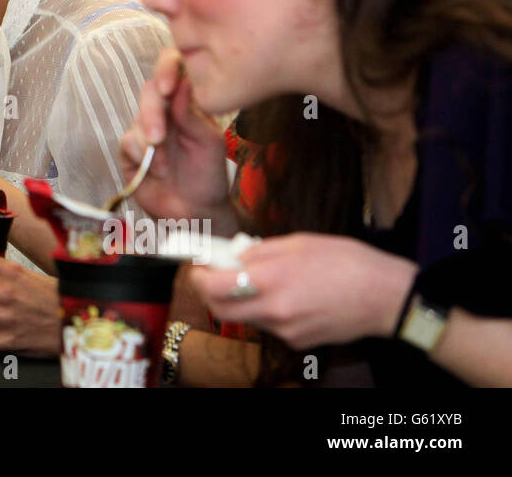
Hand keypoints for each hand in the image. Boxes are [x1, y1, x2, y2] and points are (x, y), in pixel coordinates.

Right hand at [118, 47, 232, 226]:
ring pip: (136, 119)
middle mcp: (165, 111)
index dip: (167, 68)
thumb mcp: (208, 143)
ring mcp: (145, 128)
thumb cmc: (208, 175)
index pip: (174, 70)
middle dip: (151, 114)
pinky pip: (126, 142)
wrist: (194, 212)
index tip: (166, 87)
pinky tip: (154, 170)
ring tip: (165, 166)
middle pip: (149, 92)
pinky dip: (139, 156)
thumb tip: (182, 82)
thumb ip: (192, 114)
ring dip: (149, 144)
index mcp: (188, 103)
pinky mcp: (130, 149)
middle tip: (158, 139)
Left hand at [189, 233, 418, 349]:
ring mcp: (285, 330)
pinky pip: (270, 326)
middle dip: (210, 293)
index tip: (199, 266)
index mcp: (271, 279)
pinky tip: (290, 296)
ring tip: (263, 281)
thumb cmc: (348, 262)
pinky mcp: (298, 342)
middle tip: (214, 276)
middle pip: (221, 310)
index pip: (213, 286)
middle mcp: (274, 309)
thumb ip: (260, 251)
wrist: (387, 297)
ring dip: (241, 301)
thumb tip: (233, 255)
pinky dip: (268, 311)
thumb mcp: (298, 242)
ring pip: (246, 318)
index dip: (198, 276)